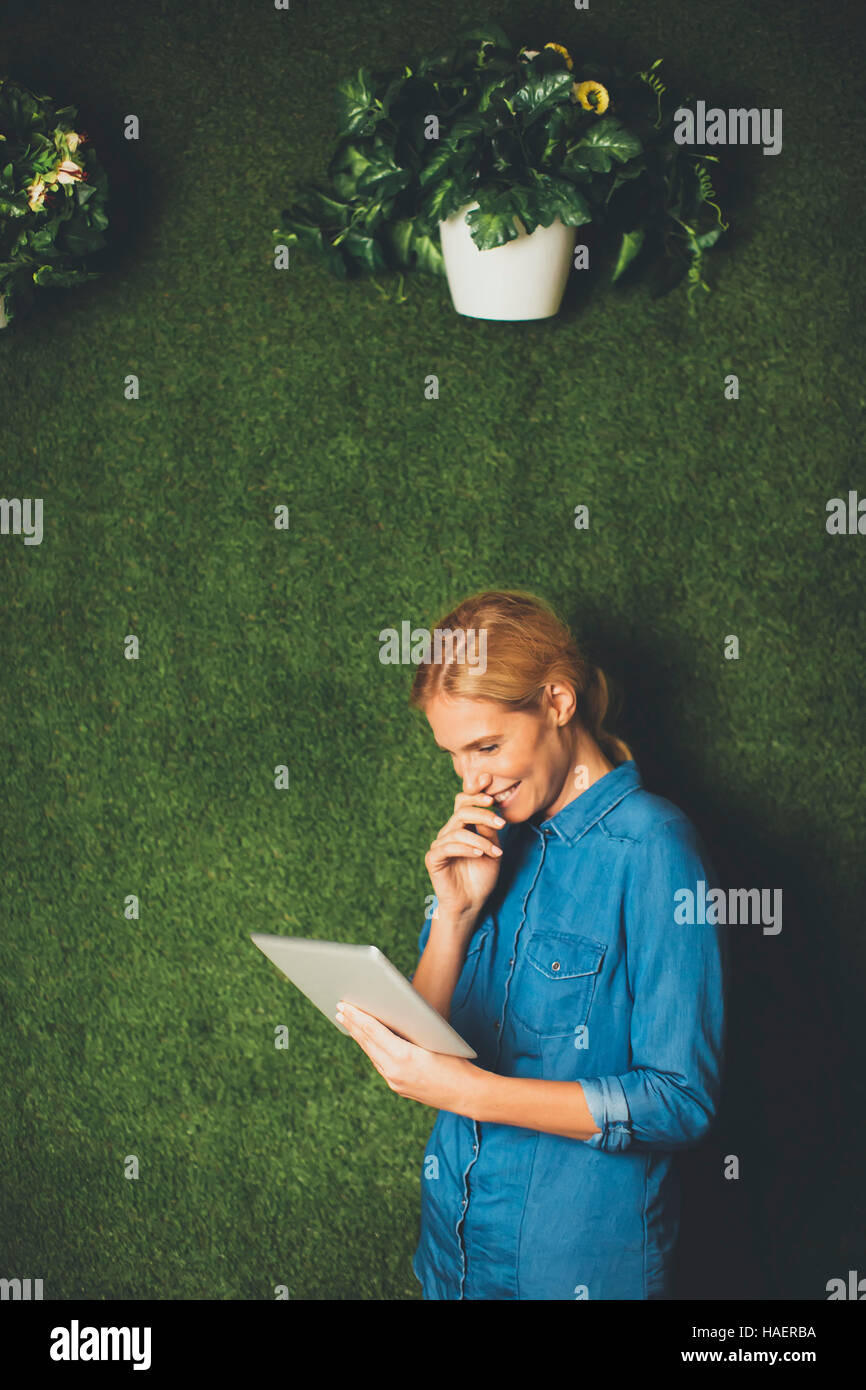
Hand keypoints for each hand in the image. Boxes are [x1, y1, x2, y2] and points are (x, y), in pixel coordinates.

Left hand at [336, 1000, 477, 1112]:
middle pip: (367, 1042)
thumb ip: (410, 1030)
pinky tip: (367, 1042)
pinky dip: (371, 1049)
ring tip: (348, 1022)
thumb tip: (390, 1015)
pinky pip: (379, 1064)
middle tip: (340, 1008)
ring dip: (359, 1037)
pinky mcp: (397, 1087)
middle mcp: (394, 1071)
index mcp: (402, 1056)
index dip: (357, 1016)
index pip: (373, 1031)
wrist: (466, 1094)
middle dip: (353, 1024)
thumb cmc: (456, 1061)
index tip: (345, 1005)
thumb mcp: (434, 1039)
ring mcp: (394, 1082)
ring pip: (371, 1054)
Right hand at [425, 773, 504, 924]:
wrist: (472, 903)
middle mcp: (449, 832)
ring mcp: (440, 845)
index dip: (474, 790)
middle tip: (502, 823)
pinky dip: (467, 848)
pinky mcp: (433, 859)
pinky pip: (448, 847)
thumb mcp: (492, 848)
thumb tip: (490, 806)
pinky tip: (481, 854)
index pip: (463, 800)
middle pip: (461, 811)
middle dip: (483, 813)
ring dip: (481, 839)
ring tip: (497, 852)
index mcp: (462, 826)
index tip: (488, 780)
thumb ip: (489, 829)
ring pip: (458, 829)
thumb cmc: (482, 876)